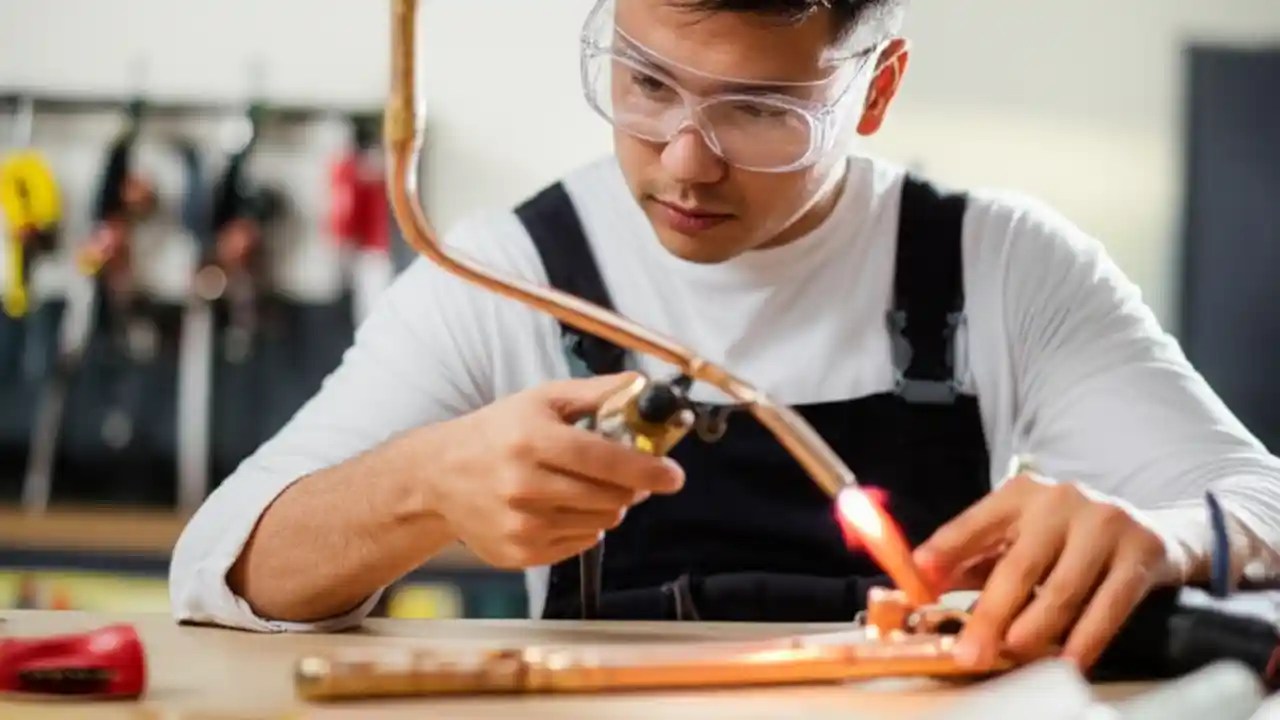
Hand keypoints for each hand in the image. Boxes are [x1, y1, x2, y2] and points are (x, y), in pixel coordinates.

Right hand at [423, 372, 684, 568]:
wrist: (438, 478)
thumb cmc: (495, 434)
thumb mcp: (540, 400)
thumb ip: (594, 393)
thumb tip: (640, 386)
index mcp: (532, 440)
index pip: (605, 459)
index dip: (647, 469)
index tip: (673, 475)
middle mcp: (524, 485)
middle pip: (610, 497)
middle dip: (631, 487)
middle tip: (627, 475)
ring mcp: (521, 524)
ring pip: (601, 523)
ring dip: (608, 507)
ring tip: (586, 488)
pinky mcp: (519, 553)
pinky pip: (580, 545)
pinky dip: (585, 527)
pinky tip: (564, 507)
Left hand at [912, 472, 1180, 670]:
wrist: (1151, 530)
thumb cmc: (1067, 539)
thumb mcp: (1020, 538)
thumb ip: (974, 560)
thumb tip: (924, 586)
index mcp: (1020, 494)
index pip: (975, 523)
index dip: (946, 550)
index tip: (921, 577)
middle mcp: (1060, 501)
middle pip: (1018, 566)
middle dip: (990, 615)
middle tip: (969, 652)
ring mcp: (1104, 523)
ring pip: (1062, 590)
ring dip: (1034, 630)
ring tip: (1013, 655)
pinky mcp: (1141, 552)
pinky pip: (1109, 605)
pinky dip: (1086, 638)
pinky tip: (1068, 661)